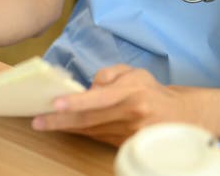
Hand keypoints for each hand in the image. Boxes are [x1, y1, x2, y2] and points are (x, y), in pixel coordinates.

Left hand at [31, 65, 198, 145]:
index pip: (99, 98)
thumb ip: (109, 74)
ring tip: (44, 123)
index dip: (76, 102)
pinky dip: (81, 133)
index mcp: (132, 93)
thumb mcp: (134, 73)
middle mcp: (131, 115)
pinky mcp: (127, 145)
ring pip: (91, 131)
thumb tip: (88, 87)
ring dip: (66, 128)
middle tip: (38, 121)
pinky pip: (98, 138)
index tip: (55, 103)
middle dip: (60, 121)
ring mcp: (130, 134)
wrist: (181, 117)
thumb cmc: (152, 91)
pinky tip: (65, 128)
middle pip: (90, 119)